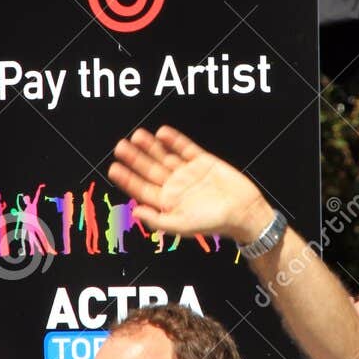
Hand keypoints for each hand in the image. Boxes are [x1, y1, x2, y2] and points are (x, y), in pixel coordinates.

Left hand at [109, 126, 271, 248]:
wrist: (244, 211)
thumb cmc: (213, 223)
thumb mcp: (182, 226)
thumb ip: (157, 219)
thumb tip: (134, 210)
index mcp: (167, 202)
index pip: (141, 188)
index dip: (127, 178)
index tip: (114, 167)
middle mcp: (175, 186)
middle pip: (149, 169)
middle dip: (135, 158)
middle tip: (120, 146)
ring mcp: (188, 172)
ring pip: (164, 156)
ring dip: (151, 146)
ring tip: (137, 136)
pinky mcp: (202, 161)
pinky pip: (185, 148)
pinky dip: (174, 140)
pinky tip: (162, 133)